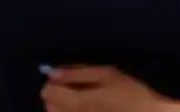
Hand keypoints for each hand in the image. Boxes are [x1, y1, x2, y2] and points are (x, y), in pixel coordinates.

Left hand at [40, 66, 165, 111]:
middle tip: (73, 91)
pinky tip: (88, 111)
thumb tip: (52, 72)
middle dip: (55, 97)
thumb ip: (77, 73)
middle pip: (49, 108)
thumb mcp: (107, 75)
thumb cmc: (132, 94)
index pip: (47, 93)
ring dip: (62, 108)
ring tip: (80, 103)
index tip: (63, 80)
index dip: (52, 83)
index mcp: (81, 102)